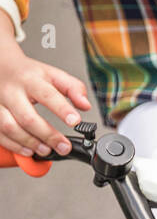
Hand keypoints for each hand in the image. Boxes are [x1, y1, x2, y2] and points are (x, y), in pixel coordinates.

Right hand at [0, 34, 91, 157]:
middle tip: (64, 147)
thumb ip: (74, 89)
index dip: (62, 110)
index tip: (76, 122)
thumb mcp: (53, 75)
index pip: (48, 95)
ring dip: (29, 143)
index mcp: (31, 80)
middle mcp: (12, 92)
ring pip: (9, 127)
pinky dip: (13, 145)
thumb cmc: (30, 75)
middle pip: (28, 117)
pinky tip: (28, 151)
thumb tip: (86, 105)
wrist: (1, 67)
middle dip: (48, 135)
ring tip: (47, 150)